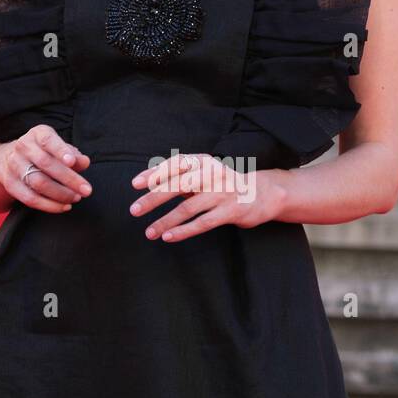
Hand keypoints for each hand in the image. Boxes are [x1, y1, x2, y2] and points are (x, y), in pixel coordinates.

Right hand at [0, 125, 91, 212]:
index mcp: (37, 134)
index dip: (61, 151)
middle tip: (87, 190)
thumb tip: (85, 162)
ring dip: (60, 194)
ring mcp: (13, 165)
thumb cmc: (43, 153)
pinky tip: (63, 207)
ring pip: (38, 182)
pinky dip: (49, 205)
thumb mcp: (59, 149)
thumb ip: (74, 156)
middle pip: (45, 164)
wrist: (10, 159)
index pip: (49, 141)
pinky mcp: (10, 183)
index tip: (72, 162)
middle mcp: (23, 147)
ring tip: (76, 198)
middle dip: (69, 179)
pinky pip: (30, 198)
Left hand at [128, 152, 286, 241]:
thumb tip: (149, 182)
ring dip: (165, 221)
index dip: (154, 173)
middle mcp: (213, 174)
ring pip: (188, 208)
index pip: (175, 164)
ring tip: (149, 232)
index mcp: (204, 162)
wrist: (264, 193)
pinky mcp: (231, 211)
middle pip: (178, 185)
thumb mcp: (205, 174)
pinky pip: (202, 222)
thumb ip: (181, 177)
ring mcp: (223, 193)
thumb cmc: (225, 184)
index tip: (135, 184)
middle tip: (134, 210)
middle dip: (153, 198)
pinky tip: (168, 236)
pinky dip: (183, 230)